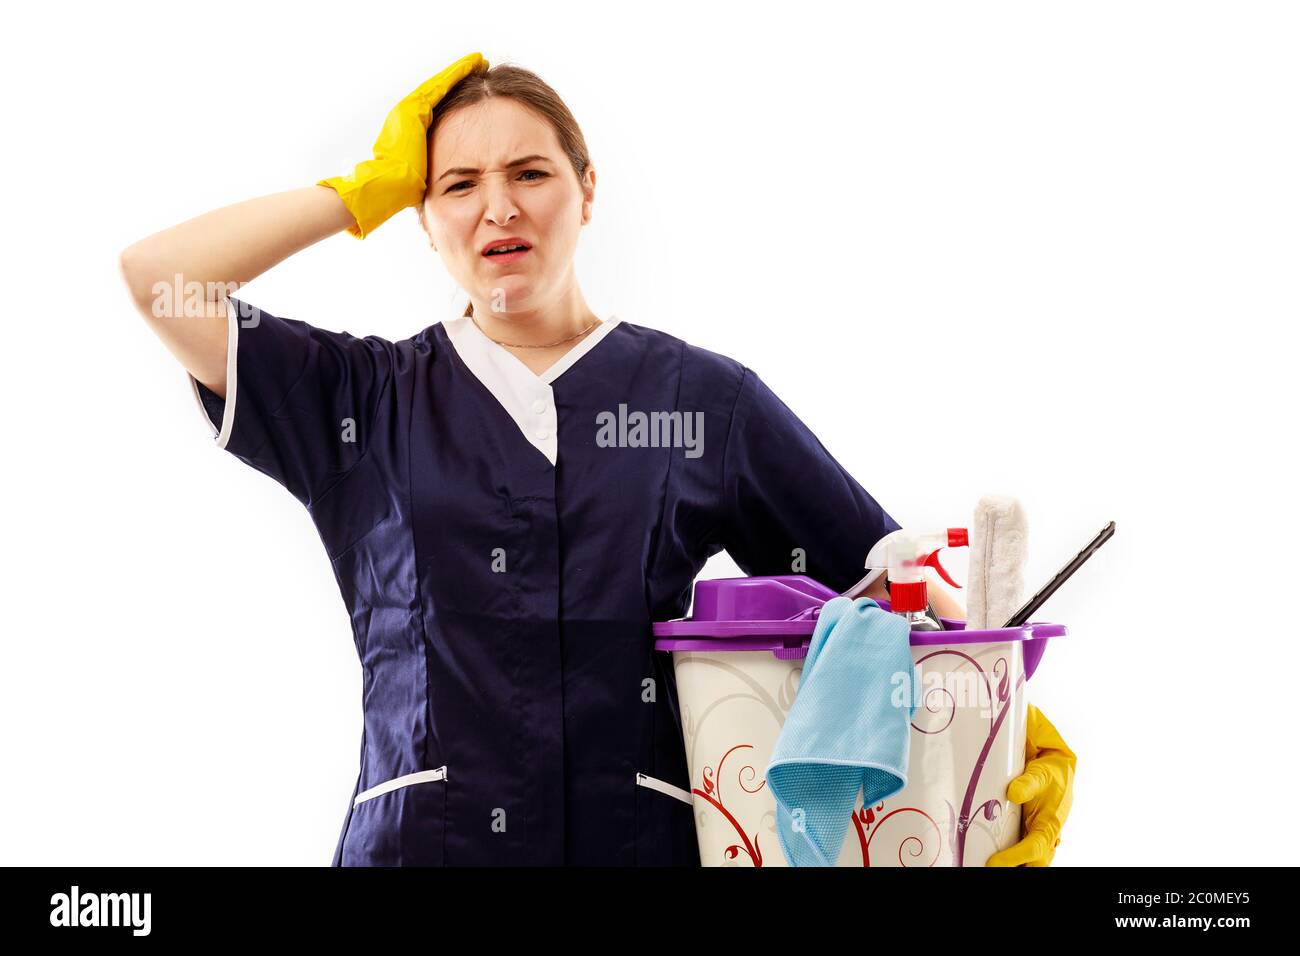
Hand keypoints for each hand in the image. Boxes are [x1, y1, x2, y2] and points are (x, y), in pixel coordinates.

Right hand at [317, 52, 488, 238]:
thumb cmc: (402, 187)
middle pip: (439, 90)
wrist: (385, 186)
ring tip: (478, 60)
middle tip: (478, 63)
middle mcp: (408, 113)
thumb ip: (428, 159)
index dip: (455, 92)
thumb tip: (442, 169)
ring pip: (440, 83)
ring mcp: (409, 109)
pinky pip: (441, 86)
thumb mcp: (421, 168)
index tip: (473, 84)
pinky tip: (472, 65)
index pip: (438, 104)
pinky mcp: (414, 109)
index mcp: (410, 126)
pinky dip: (456, 74)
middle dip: (459, 76)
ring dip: (460, 71)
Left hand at [986, 704, 1075, 865]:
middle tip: (985, 865)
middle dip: (1013, 866)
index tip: (994, 862)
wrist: (1056, 767)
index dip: (1015, 857)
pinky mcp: (1026, 831)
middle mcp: (1045, 834)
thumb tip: (1013, 792)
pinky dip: (1006, 855)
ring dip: (1010, 863)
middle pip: (1032, 862)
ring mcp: (1036, 834)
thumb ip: (1029, 782)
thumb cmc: (1050, 771)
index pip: (1035, 848)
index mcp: (1051, 824)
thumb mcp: (1041, 773)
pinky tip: (984, 854)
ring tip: (981, 862)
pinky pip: (1017, 846)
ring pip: (1026, 859)